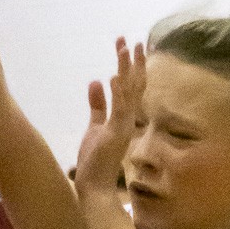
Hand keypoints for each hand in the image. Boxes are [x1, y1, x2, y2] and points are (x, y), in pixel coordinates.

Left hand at [74, 39, 145, 202]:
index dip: (130, 66)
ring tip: (125, 48)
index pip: (131, 87)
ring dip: (126, 71)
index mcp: (124, 118)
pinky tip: (113, 77)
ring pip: (129, 93)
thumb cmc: (95, 161)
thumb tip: (96, 81)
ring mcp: (124, 127)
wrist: (95, 187)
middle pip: (135, 86)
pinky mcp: (116, 135)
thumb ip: (97, 104)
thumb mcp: (94, 126)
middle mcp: (128, 120)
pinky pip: (119, 110)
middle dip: (134, 63)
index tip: (126, 46)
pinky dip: (117, 94)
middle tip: (133, 40)